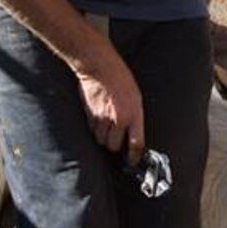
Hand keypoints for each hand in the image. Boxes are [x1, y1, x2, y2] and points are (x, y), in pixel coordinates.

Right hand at [74, 51, 145, 165]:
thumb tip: (132, 131)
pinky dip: (95, 129)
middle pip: (114, 146)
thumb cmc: (120, 78)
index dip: (134, 156)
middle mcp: (119, 119)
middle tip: (116, 138)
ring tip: (107, 127)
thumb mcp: (136, 96)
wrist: (99, 66)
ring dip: (104, 137)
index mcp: (134, 114)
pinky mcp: (90, 115)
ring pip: (101, 140)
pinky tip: (98, 118)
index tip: (133, 161)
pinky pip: (92, 130)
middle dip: (115, 145)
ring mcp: (103, 118)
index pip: (136, 144)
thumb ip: (134, 116)